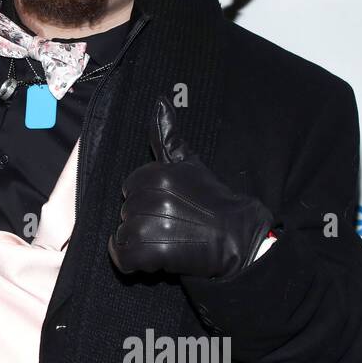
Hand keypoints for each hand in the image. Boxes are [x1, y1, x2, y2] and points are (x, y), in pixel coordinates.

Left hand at [108, 94, 273, 279]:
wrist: (239, 239)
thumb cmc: (211, 201)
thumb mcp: (189, 163)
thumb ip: (167, 135)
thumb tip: (160, 100)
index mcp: (157, 174)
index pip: (130, 187)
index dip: (146, 199)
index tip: (169, 206)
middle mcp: (152, 196)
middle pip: (126, 212)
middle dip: (144, 221)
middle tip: (173, 226)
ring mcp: (151, 224)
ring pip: (123, 235)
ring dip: (140, 244)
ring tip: (168, 241)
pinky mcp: (152, 251)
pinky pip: (122, 257)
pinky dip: (132, 263)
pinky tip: (154, 259)